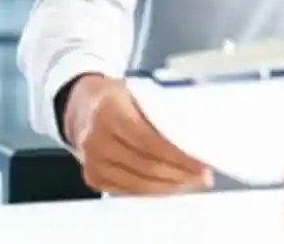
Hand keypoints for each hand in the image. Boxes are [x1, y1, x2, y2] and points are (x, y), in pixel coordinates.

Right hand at [64, 74, 212, 194]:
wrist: (81, 106)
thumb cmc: (115, 97)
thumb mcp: (137, 92)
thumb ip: (160, 112)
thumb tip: (195, 137)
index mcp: (109, 111)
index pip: (149, 142)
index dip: (178, 157)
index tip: (201, 164)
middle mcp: (96, 139)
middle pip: (146, 167)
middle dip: (180, 175)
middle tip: (203, 176)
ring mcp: (92, 162)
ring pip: (139, 184)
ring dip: (170, 186)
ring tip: (191, 182)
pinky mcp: (92, 177)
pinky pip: (128, 191)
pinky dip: (153, 190)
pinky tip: (170, 185)